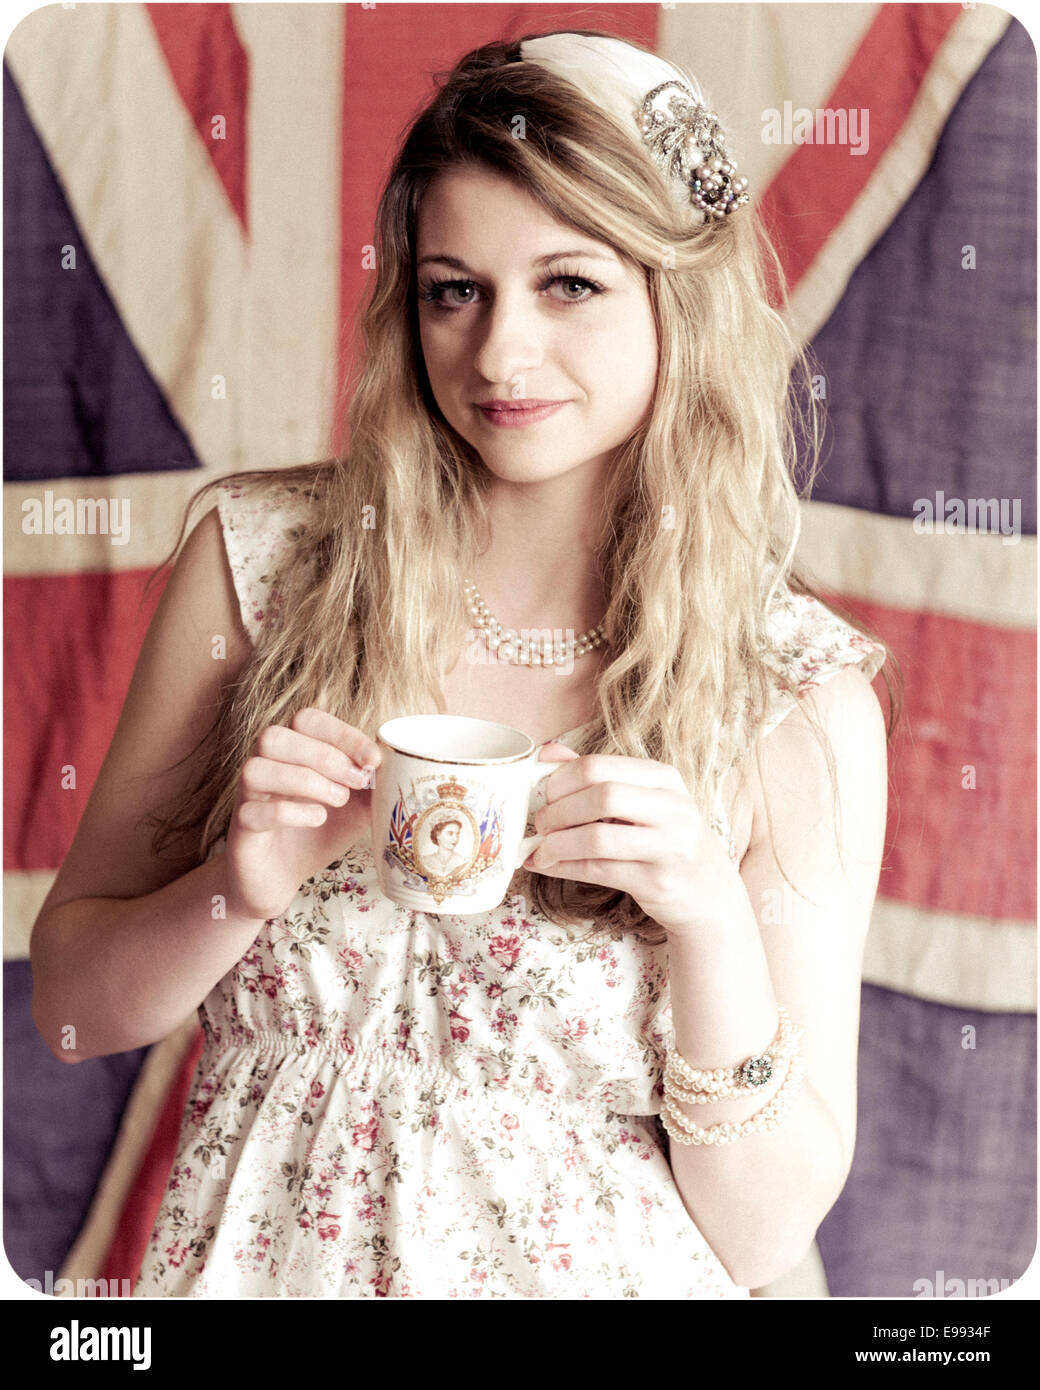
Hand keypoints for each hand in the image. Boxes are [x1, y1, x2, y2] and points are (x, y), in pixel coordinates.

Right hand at [223, 706, 382, 920]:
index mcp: (292, 751)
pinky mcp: (241, 829)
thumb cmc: (318, 833)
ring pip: (257, 768)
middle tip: (356, 782)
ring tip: (337, 801)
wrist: (283, 880)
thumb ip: (371, 783)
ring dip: (305, 780)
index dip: (342, 733)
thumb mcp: (356, 806)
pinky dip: (289, 811)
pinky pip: (253, 810)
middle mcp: (264, 766)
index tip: (374, 759)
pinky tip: (317, 819)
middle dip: (324, 756)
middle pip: (275, 737)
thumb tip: (394, 761)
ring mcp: (248, 797)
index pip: (307, 720)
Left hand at [522, 742, 740, 936]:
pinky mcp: (659, 882)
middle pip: (601, 796)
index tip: (544, 795)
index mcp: (664, 778)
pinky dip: (565, 868)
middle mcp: (673, 808)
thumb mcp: (644, 802)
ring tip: (541, 850)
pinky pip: (600, 871)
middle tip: (542, 824)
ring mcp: (670, 846)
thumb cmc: (668, 842)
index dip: (561, 780)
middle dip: (559, 811)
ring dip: (558, 845)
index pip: (600, 765)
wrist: (711, 895)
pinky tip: (549, 867)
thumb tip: (546, 753)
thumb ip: (598, 776)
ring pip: (598, 837)